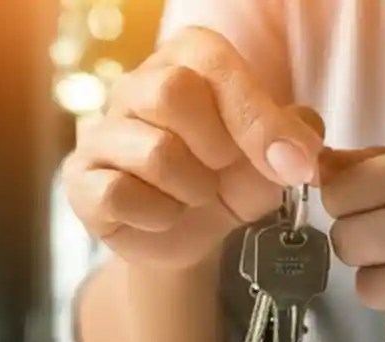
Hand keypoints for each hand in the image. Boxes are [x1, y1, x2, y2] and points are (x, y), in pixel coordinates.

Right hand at [63, 26, 323, 270]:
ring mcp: (101, 132)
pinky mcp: (81, 179)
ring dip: (192, 189)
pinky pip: (118, 194)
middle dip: (216, 147)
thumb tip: (302, 144)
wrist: (190, 238)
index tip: (292, 165)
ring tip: (195, 196)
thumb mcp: (273, 160)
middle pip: (170, 91)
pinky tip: (164, 216)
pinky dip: (158, 216)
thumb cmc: (228, 183)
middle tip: (223, 171)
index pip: (214, 63)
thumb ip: (295, 137)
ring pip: (152, 151)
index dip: (257, 117)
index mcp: (185, 61)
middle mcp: (135, 85)